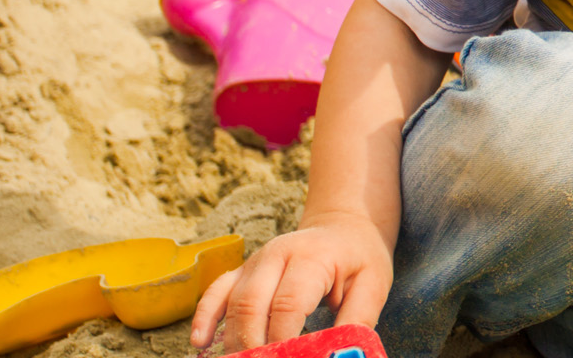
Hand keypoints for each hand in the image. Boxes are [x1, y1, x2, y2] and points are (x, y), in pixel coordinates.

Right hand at [190, 214, 392, 351]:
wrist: (342, 227)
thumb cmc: (359, 258)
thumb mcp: (373, 286)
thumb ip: (357, 321)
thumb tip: (343, 353)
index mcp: (310, 257)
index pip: (288, 304)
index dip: (284, 340)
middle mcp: (275, 256)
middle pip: (252, 306)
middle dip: (254, 345)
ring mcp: (254, 262)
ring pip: (231, 304)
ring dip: (233, 340)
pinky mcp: (242, 272)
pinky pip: (215, 293)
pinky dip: (204, 318)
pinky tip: (200, 343)